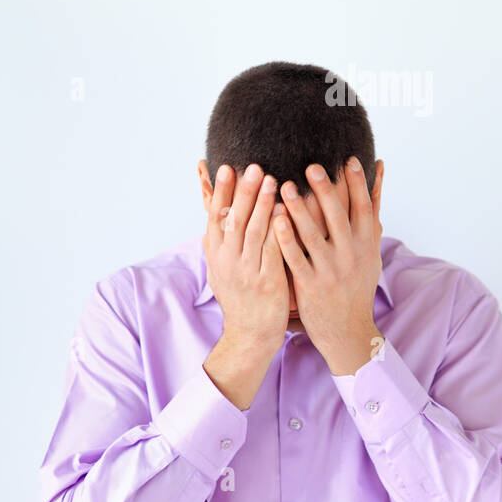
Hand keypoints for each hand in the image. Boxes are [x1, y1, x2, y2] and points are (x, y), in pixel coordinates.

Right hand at [201, 164, 290, 405]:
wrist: (250, 334)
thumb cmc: (240, 294)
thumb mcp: (221, 265)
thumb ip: (220, 237)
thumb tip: (214, 205)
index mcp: (216, 254)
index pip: (215, 216)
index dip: (222, 191)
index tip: (227, 167)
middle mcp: (228, 260)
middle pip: (235, 220)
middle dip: (244, 191)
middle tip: (254, 166)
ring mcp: (247, 272)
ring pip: (254, 233)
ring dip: (263, 205)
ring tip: (272, 181)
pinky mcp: (268, 283)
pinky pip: (274, 252)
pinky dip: (279, 231)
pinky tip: (286, 213)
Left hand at [273, 156, 384, 375]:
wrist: (348, 331)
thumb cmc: (357, 284)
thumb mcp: (371, 250)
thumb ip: (372, 212)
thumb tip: (379, 171)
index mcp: (367, 245)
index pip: (364, 209)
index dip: (357, 184)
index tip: (348, 160)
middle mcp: (351, 256)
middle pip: (338, 217)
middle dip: (325, 190)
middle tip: (311, 166)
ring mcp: (330, 271)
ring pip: (313, 236)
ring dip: (298, 210)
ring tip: (284, 186)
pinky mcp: (310, 286)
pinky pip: (296, 259)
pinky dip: (286, 239)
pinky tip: (275, 221)